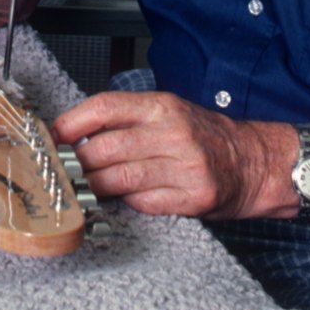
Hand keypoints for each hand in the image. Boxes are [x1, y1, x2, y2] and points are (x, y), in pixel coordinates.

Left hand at [50, 91, 284, 219]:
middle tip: (62, 171)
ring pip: (118, 179)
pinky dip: (127, 203)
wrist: (255, 162)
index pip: (105, 108)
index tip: (53, 137)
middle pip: (104, 148)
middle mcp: (173, 132)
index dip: (72, 123)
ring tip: (84, 188)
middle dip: (76, 163)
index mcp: (163, 106)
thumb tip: (76, 134)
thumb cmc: (205, 136)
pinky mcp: (192, 197)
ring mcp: (184, 166)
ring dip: (94, 187)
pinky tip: (125, 198)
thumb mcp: (169, 113)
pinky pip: (143, 203)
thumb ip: (128, 120)